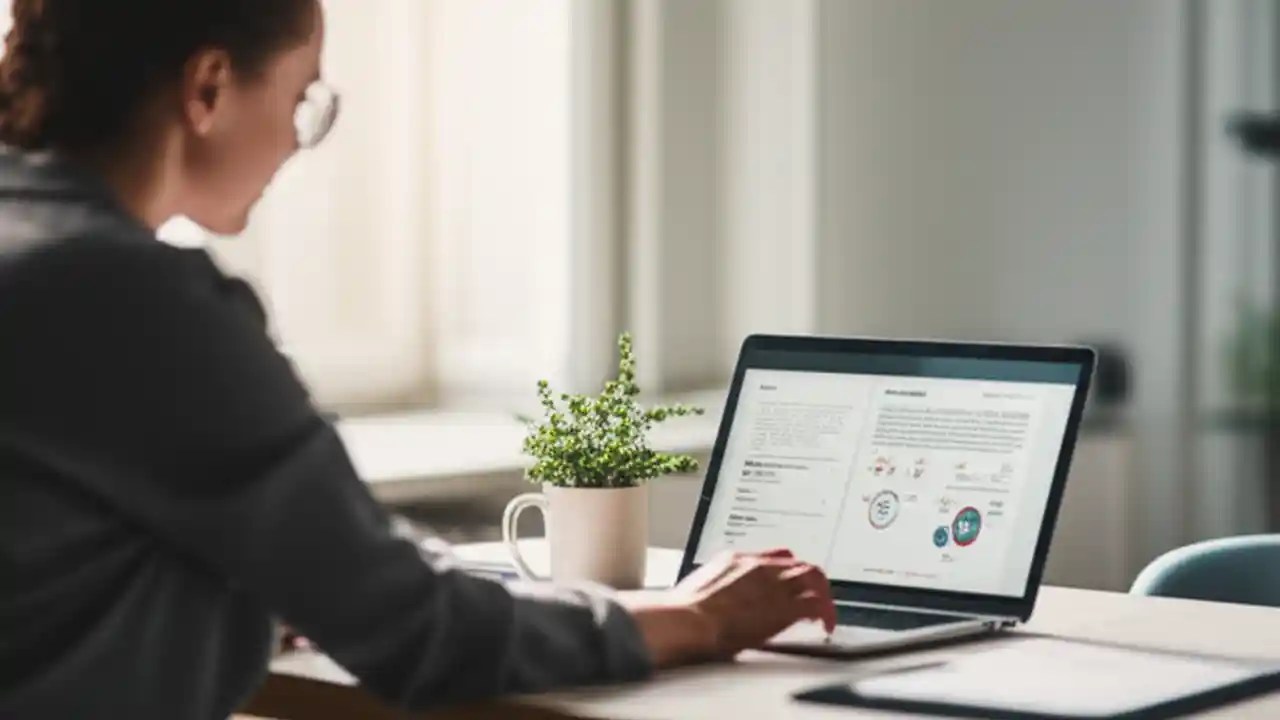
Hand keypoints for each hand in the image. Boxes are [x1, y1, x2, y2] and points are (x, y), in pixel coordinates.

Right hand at [620, 549, 835, 666]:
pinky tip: (825, 625)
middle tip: (815, 598)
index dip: (789, 570)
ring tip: (824, 612)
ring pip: (814, 579)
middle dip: (811, 581)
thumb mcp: (702, 586)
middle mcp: (761, 568)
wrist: (688, 620)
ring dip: (822, 595)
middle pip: (799, 565)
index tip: (792, 582)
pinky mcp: (785, 608)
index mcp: (738, 559)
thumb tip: (718, 597)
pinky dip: (826, 614)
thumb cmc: (686, 611)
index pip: (777, 556)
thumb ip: (719, 585)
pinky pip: (817, 605)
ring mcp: (774, 586)